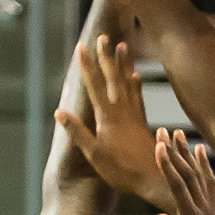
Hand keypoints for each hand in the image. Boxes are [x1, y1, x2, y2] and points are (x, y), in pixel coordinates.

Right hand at [56, 36, 172, 207]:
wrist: (155, 178)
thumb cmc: (122, 170)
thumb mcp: (94, 154)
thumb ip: (78, 132)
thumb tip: (59, 112)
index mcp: (108, 116)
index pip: (94, 85)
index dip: (87, 65)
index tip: (81, 46)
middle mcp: (122, 110)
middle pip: (113, 78)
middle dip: (106, 57)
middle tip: (103, 37)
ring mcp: (134, 115)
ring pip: (127, 83)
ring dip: (123, 64)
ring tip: (123, 46)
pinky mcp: (143, 123)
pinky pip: (138, 96)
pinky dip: (135, 84)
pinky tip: (136, 76)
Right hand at [153, 128, 214, 214]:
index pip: (178, 186)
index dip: (168, 165)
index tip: (159, 146)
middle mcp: (203, 209)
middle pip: (188, 174)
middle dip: (175, 151)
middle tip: (162, 131)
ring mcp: (209, 208)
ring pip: (198, 174)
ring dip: (187, 153)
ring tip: (178, 133)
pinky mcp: (211, 209)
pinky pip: (208, 181)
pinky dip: (203, 164)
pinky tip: (199, 150)